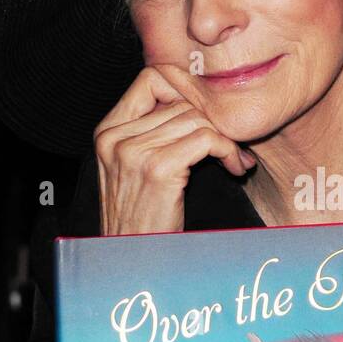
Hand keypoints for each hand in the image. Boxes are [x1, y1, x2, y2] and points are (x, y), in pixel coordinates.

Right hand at [94, 64, 254, 235]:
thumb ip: (154, 136)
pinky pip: (207, 139)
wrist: (133, 263)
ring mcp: (133, 152)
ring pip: (198, 118)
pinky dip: (229, 151)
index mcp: (107, 132)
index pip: (152, 78)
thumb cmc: (144, 221)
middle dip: (215, 121)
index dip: (187, 90)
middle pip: (182, 101)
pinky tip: (234, 168)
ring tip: (235, 160)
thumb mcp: (137, 171)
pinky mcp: (157, 169)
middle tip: (233, 147)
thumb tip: (197, 104)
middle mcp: (114, 137)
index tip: (207, 118)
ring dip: (227, 139)